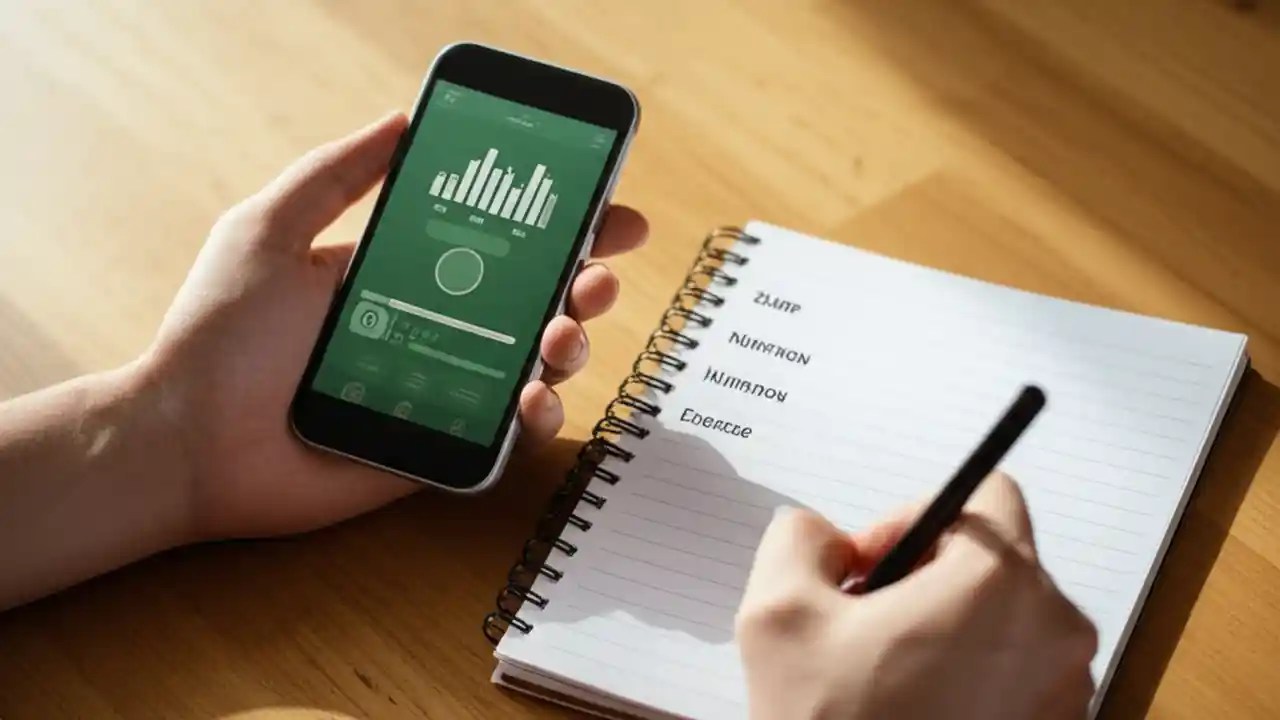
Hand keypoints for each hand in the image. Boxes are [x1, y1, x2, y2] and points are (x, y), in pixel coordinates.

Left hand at [143, 113, 647, 540]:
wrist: (188, 441)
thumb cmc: (220, 336)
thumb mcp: (269, 230)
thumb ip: (334, 174)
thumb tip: (401, 120)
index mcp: (403, 275)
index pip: (498, 244)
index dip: (558, 227)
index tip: (604, 209)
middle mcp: (435, 330)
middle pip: (534, 303)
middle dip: (584, 282)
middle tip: (599, 274)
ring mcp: (444, 392)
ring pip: (537, 366)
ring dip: (571, 343)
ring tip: (562, 334)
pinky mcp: (441, 451)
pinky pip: (510, 436)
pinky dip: (540, 416)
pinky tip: (532, 397)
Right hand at [736, 473, 1097, 719]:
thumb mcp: (776, 611)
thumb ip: (798, 536)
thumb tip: (826, 537)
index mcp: (1000, 584)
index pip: (987, 496)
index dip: (917, 514)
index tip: (872, 566)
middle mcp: (1055, 632)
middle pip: (995, 559)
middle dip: (925, 577)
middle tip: (865, 620)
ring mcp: (1065, 691)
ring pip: (1006, 618)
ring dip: (946, 628)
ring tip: (885, 672)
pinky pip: (1017, 673)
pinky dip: (970, 675)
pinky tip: (913, 706)